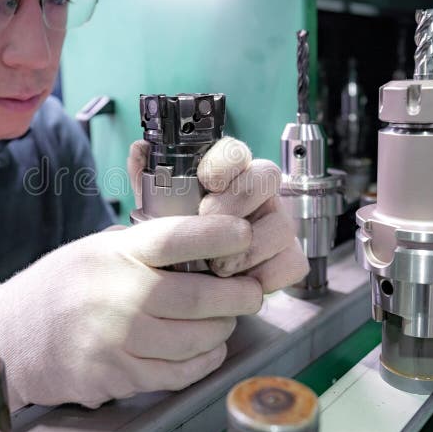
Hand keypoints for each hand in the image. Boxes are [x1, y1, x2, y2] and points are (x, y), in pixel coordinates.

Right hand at [0, 215, 261, 409]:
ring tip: (224, 320)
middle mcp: (116, 293)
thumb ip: (144, 248)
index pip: (176, 239)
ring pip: (194, 339)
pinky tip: (206, 349)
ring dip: (221, 330)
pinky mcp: (115, 375)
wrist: (10, 336)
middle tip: (250, 292)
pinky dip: (202, 361)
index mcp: (115, 253)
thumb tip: (207, 247)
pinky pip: (176, 373)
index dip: (218, 235)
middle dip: (238, 295)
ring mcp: (115, 338)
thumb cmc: (61, 286)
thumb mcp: (97, 249)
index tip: (244, 234)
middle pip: (198, 296)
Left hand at [129, 137, 307, 292]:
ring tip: (218, 266)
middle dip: (235, 203)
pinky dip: (269, 275)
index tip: (207, 180)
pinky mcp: (287, 256)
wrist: (189, 279)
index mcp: (229, 174)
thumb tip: (139, 149)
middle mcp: (258, 193)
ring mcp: (276, 223)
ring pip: (281, 224)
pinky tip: (244, 282)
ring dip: (249, 249)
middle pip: (266, 178)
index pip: (237, 151)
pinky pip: (293, 261)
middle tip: (208, 223)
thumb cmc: (180, 238)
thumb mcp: (157, 209)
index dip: (224, 162)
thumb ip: (147, 179)